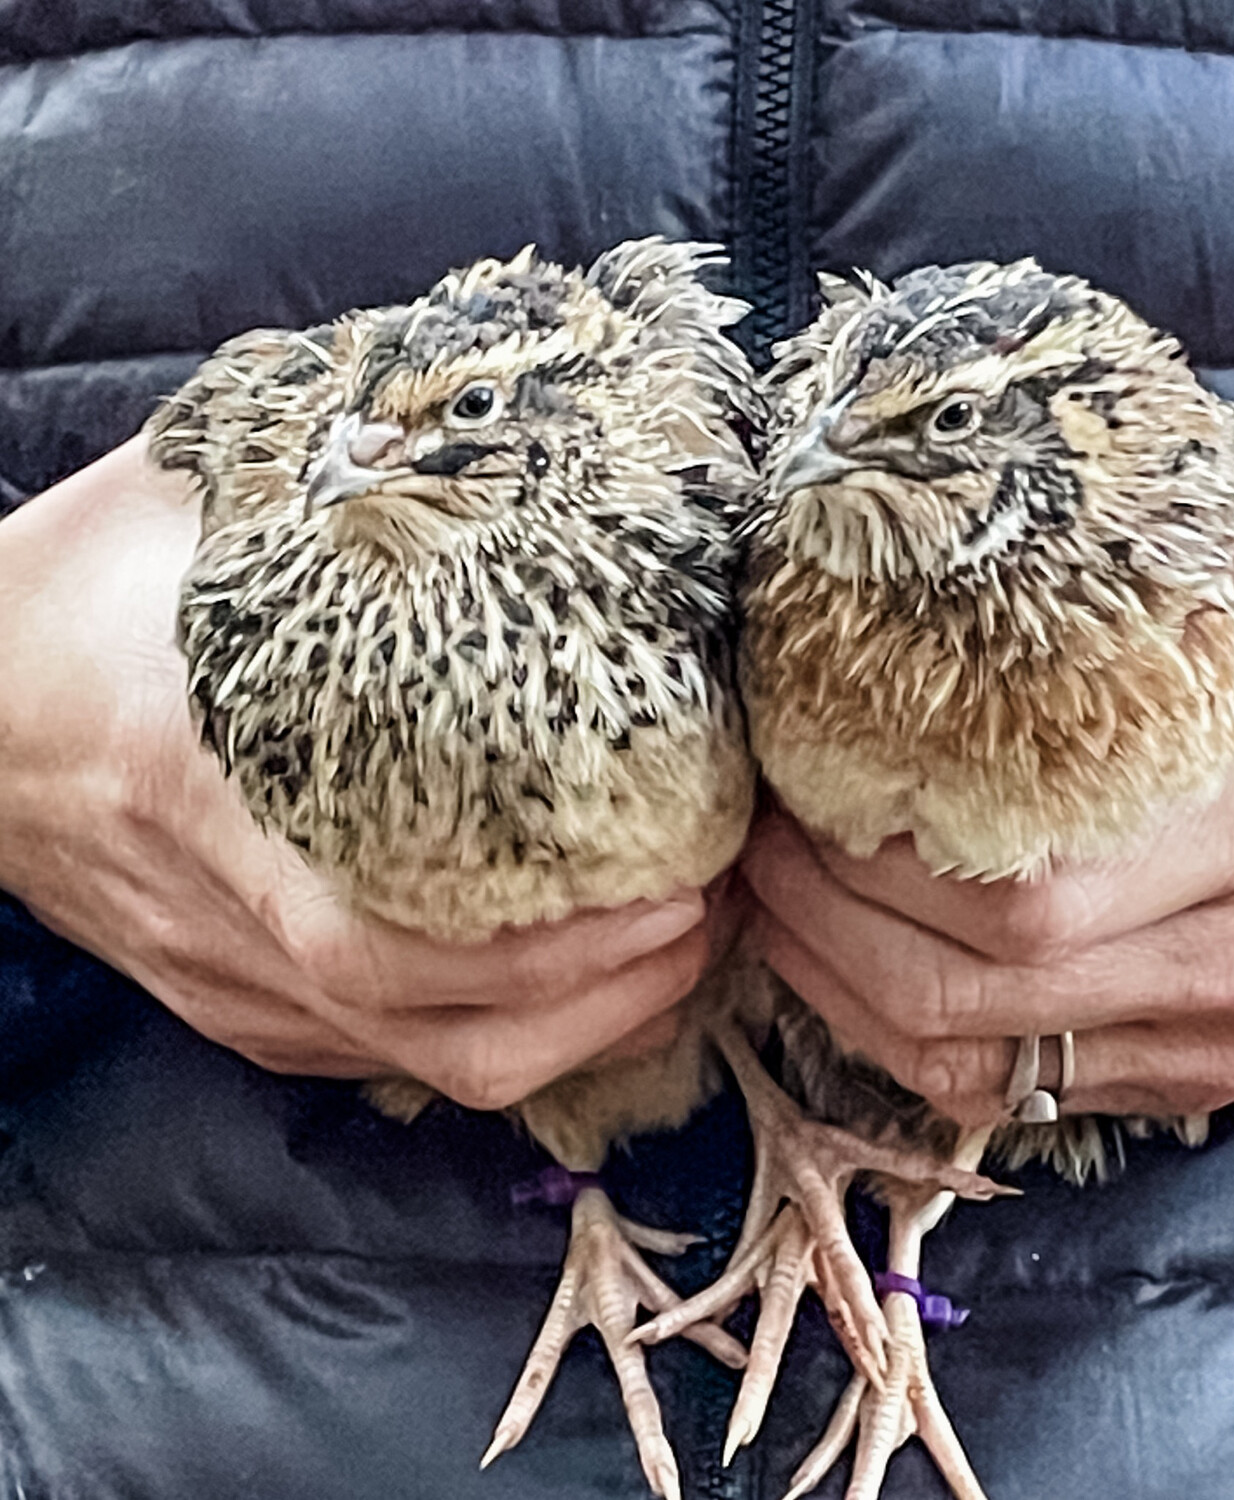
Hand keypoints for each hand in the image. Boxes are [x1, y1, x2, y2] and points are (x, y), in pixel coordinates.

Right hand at [0, 438, 719, 1108]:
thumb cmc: (85, 595)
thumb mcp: (200, 502)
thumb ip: (341, 469)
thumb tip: (507, 415)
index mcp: (208, 791)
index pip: (386, 933)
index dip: (547, 940)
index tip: (676, 880)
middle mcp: (231, 921)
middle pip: (441, 1024)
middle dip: (609, 986)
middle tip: (714, 902)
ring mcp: (238, 985)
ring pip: (431, 1061)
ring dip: (583, 1021)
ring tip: (680, 942)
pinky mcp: (245, 1010)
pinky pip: (396, 1056)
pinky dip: (515, 1030)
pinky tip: (587, 973)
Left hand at [742, 438, 1233, 1128]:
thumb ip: (1139, 517)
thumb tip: (972, 471)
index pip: (1004, 878)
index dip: (858, 850)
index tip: (788, 785)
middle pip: (964, 986)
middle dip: (818, 925)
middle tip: (755, 852)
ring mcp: (1230, 1024)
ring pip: (983, 1066)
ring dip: (848, 999)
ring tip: (784, 920)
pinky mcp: (1226, 1072)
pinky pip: (1040, 1098)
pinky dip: (927, 1051)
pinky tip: (875, 986)